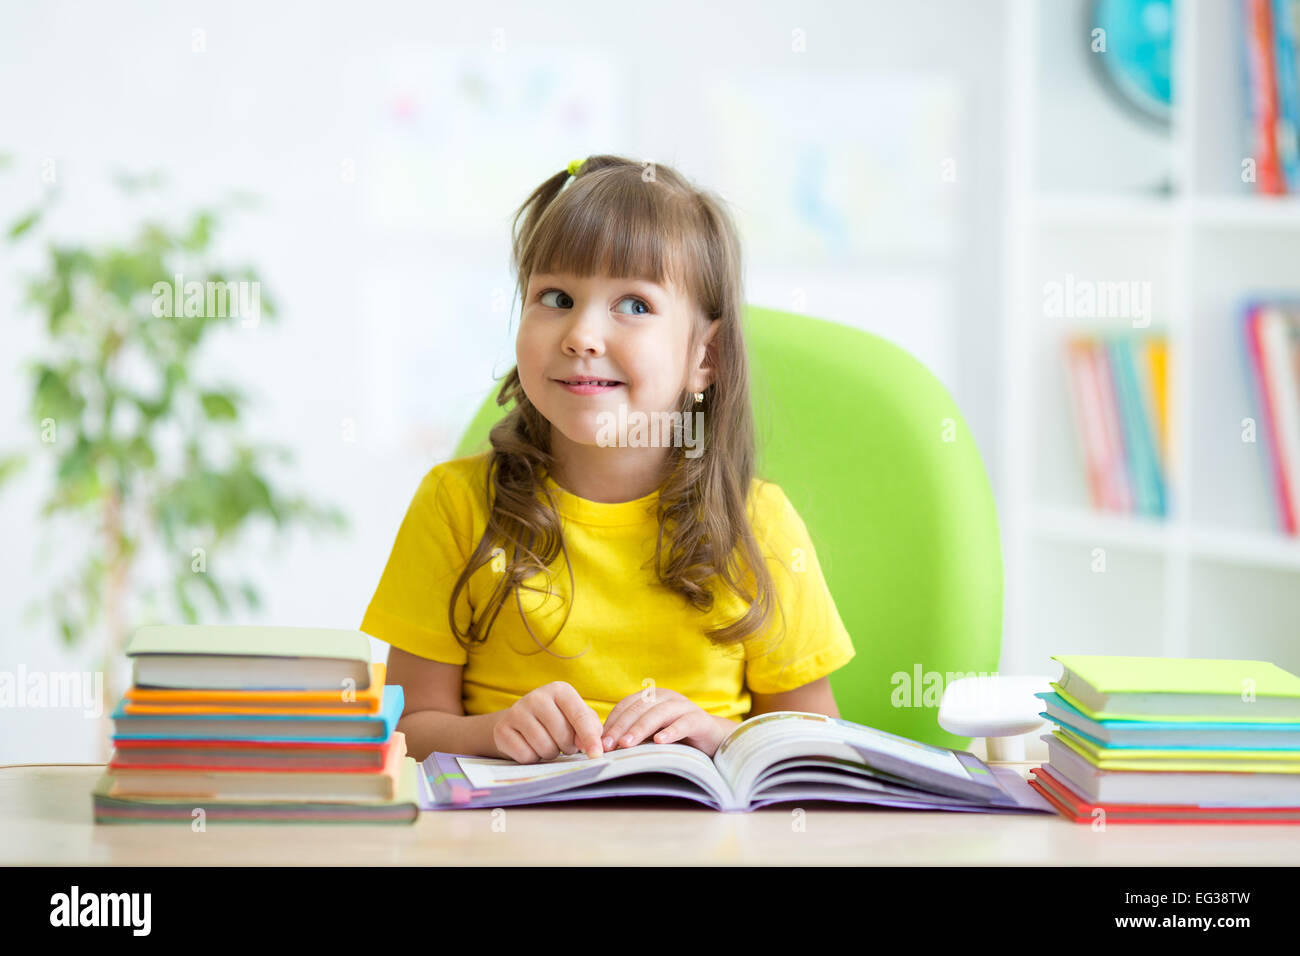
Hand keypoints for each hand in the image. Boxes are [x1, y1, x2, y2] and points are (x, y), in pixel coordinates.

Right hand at [492, 681, 604, 762]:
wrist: (521, 721)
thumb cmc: (558, 720)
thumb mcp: (577, 718)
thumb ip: (591, 729)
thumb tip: (587, 746)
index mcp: (560, 690)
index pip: (580, 716)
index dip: (590, 738)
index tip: (596, 755)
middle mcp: (537, 696)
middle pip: (562, 735)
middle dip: (567, 747)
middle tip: (563, 743)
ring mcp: (516, 711)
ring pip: (544, 748)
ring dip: (550, 753)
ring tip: (548, 743)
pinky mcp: (502, 729)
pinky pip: (526, 756)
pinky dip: (532, 758)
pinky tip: (531, 747)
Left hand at [601, 687, 727, 756]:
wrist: (713, 740)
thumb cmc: (677, 739)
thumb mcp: (653, 734)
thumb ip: (634, 736)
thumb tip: (605, 747)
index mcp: (652, 698)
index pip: (626, 705)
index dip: (612, 722)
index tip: (599, 741)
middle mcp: (666, 698)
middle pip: (639, 708)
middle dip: (620, 727)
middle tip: (606, 745)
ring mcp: (684, 706)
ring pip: (658, 714)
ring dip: (640, 729)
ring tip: (626, 744)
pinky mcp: (699, 720)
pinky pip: (684, 723)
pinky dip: (671, 732)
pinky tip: (660, 741)